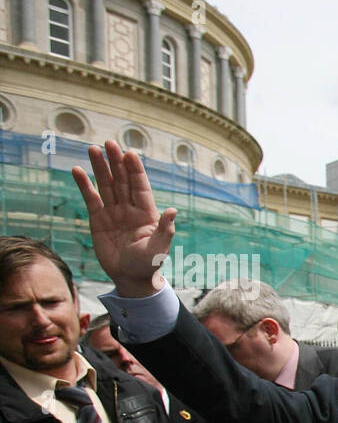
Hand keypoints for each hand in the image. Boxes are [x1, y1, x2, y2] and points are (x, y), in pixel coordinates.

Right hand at [70, 141, 175, 295]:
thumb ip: (165, 229)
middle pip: (122, 180)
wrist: (130, 278)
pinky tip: (78, 170)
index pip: (140, 186)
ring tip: (93, 149)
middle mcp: (129, 208)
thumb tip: (173, 211)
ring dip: (100, 168)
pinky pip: (91, 199)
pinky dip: (84, 185)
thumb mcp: (158, 248)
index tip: (130, 153)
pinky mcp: (98, 220)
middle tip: (109, 143)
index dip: (135, 170)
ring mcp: (113, 212)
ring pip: (106, 185)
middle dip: (116, 162)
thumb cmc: (148, 264)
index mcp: (146, 212)